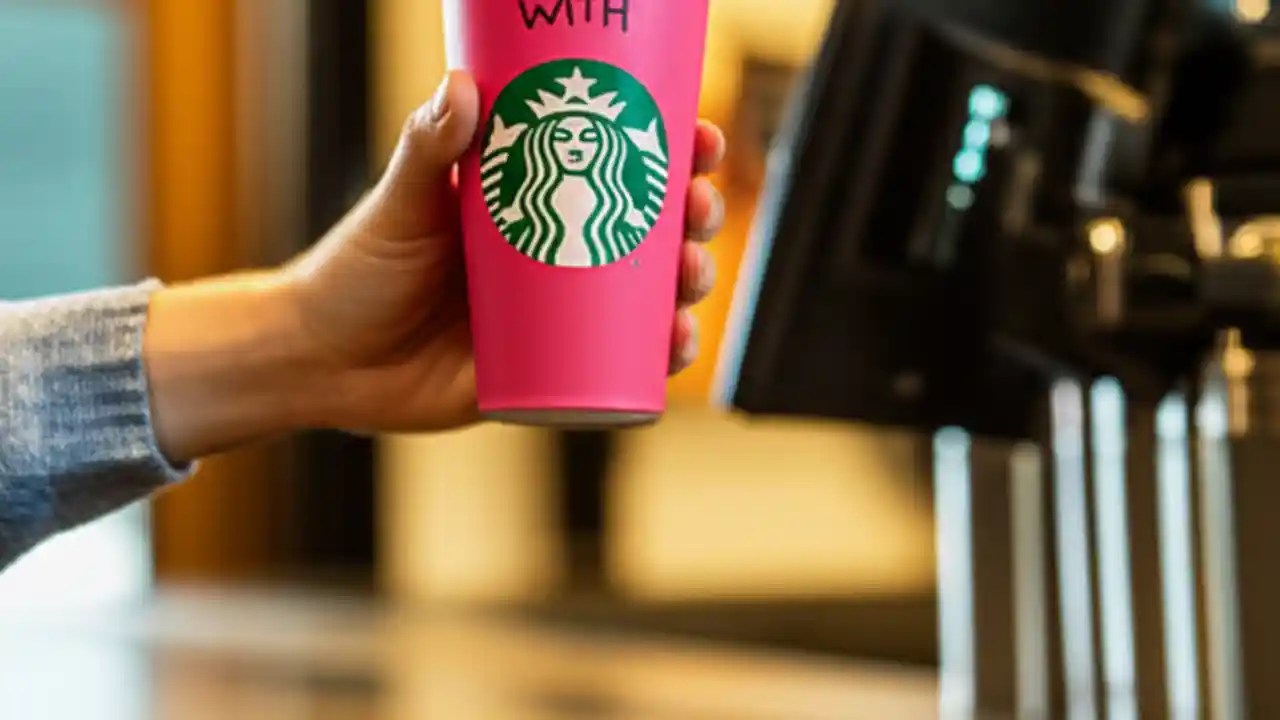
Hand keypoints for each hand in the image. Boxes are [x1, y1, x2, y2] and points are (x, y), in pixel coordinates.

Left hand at [145, 71, 725, 459]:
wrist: (320, 364)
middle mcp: (554, 259)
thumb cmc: (354, 273)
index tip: (697, 138)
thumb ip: (427, 147)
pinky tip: (676, 346)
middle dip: (692, 221)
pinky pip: (617, 369)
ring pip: (644, 300)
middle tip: (697, 212)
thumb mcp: (399, 205)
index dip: (668, 154)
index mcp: (530, 205)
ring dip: (686, 286)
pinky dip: (657, 359)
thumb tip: (464, 84)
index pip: (614, 169)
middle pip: (648, 233)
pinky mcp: (548, 377)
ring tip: (689, 278)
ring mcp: (555, 321)